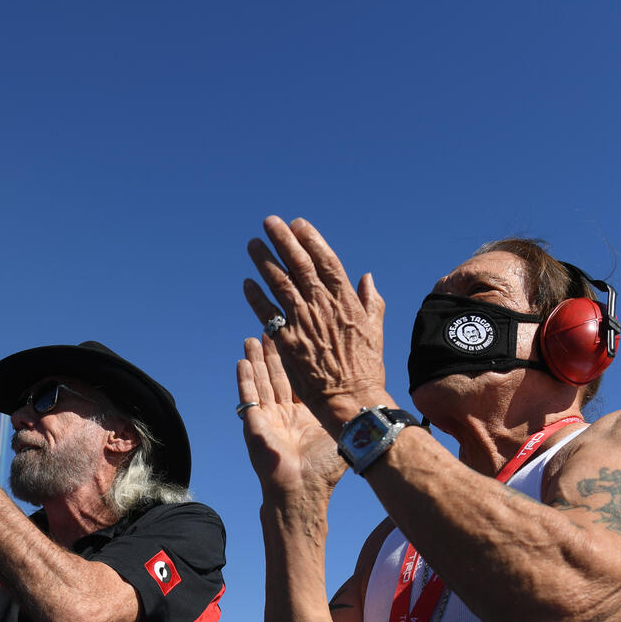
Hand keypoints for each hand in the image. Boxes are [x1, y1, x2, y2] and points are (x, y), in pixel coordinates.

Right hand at [237, 336, 344, 498]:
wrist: (303, 489)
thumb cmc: (323, 469)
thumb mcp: (339, 435)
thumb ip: (349, 417)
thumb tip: (371, 403)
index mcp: (306, 414)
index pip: (300, 379)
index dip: (298, 359)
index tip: (300, 338)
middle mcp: (286, 413)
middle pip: (278, 375)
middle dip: (274, 352)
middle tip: (272, 327)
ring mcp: (268, 418)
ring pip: (261, 381)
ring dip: (256, 360)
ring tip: (253, 337)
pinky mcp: (254, 424)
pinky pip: (249, 396)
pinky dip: (245, 379)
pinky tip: (242, 361)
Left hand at [243, 216, 388, 433]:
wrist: (352, 399)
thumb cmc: (366, 367)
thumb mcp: (374, 328)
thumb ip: (371, 300)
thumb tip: (367, 277)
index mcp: (345, 300)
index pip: (325, 261)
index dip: (311, 239)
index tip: (298, 224)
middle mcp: (322, 306)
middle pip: (298, 264)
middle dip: (283, 240)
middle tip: (269, 222)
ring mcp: (303, 322)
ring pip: (279, 283)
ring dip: (264, 261)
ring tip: (253, 244)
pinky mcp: (286, 341)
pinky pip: (266, 313)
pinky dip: (256, 296)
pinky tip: (246, 283)